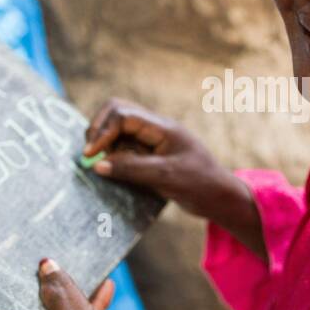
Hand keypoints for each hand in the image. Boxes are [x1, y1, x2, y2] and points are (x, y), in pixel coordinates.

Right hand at [83, 97, 264, 254]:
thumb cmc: (199, 184)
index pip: (123, 116)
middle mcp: (156, 129)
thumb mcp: (165, 177)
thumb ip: (131, 169)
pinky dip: (114, 156)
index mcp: (162, 127)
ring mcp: (153, 141)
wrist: (219, 197)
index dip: (103, 132)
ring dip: (107, 144)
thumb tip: (97, 165)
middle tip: (89, 154)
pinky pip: (125, 147)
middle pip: (118, 112)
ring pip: (119, 130)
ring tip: (103, 166)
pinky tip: (112, 172)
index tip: (90, 155)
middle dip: (99, 129)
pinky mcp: (151, 155)